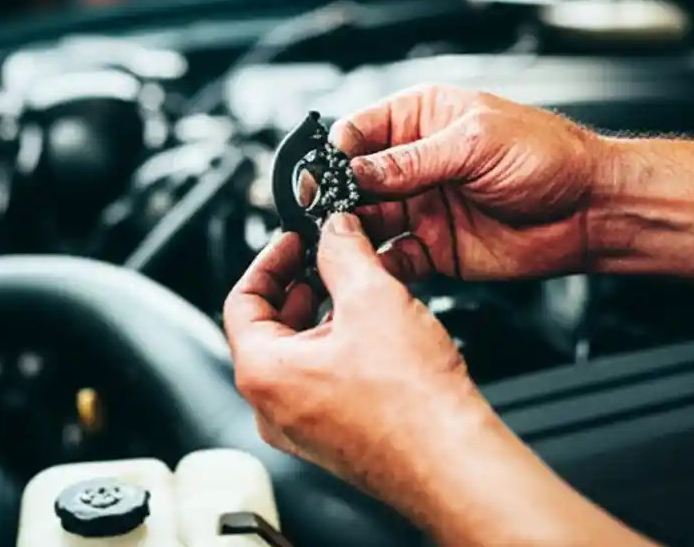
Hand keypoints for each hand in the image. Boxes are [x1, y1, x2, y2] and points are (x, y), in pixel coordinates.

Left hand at [223, 213, 482, 499]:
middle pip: (268, 327)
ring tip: (359, 289)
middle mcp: (272, 407)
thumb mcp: (372, 296)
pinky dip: (339, 347)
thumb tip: (335, 230)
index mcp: (263, 373)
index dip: (270, 259)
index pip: (241, 300)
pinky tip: (376, 332)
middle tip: (330, 256)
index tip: (296, 240)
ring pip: (299, 355)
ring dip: (323, 315)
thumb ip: (343, 250)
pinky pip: (322, 381)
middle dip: (301, 284)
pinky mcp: (333, 438)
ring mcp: (302, 427)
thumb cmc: (411, 404)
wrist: (452, 462)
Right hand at [332, 85, 605, 280]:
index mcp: (421, 118)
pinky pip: (392, 259)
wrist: (590, 209)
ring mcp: (421, 206)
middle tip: (320, 214)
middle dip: (334, 197)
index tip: (322, 176)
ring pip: (366, 222)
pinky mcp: (433, 247)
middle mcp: (415, 163)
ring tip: (339, 242)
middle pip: (353, 181)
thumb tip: (359, 169)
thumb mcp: (475, 143)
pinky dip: (377, 267)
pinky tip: (370, 268)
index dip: (336, 154)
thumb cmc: (549, 157)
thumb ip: (412, 160)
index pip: (358, 132)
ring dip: (350, 233)